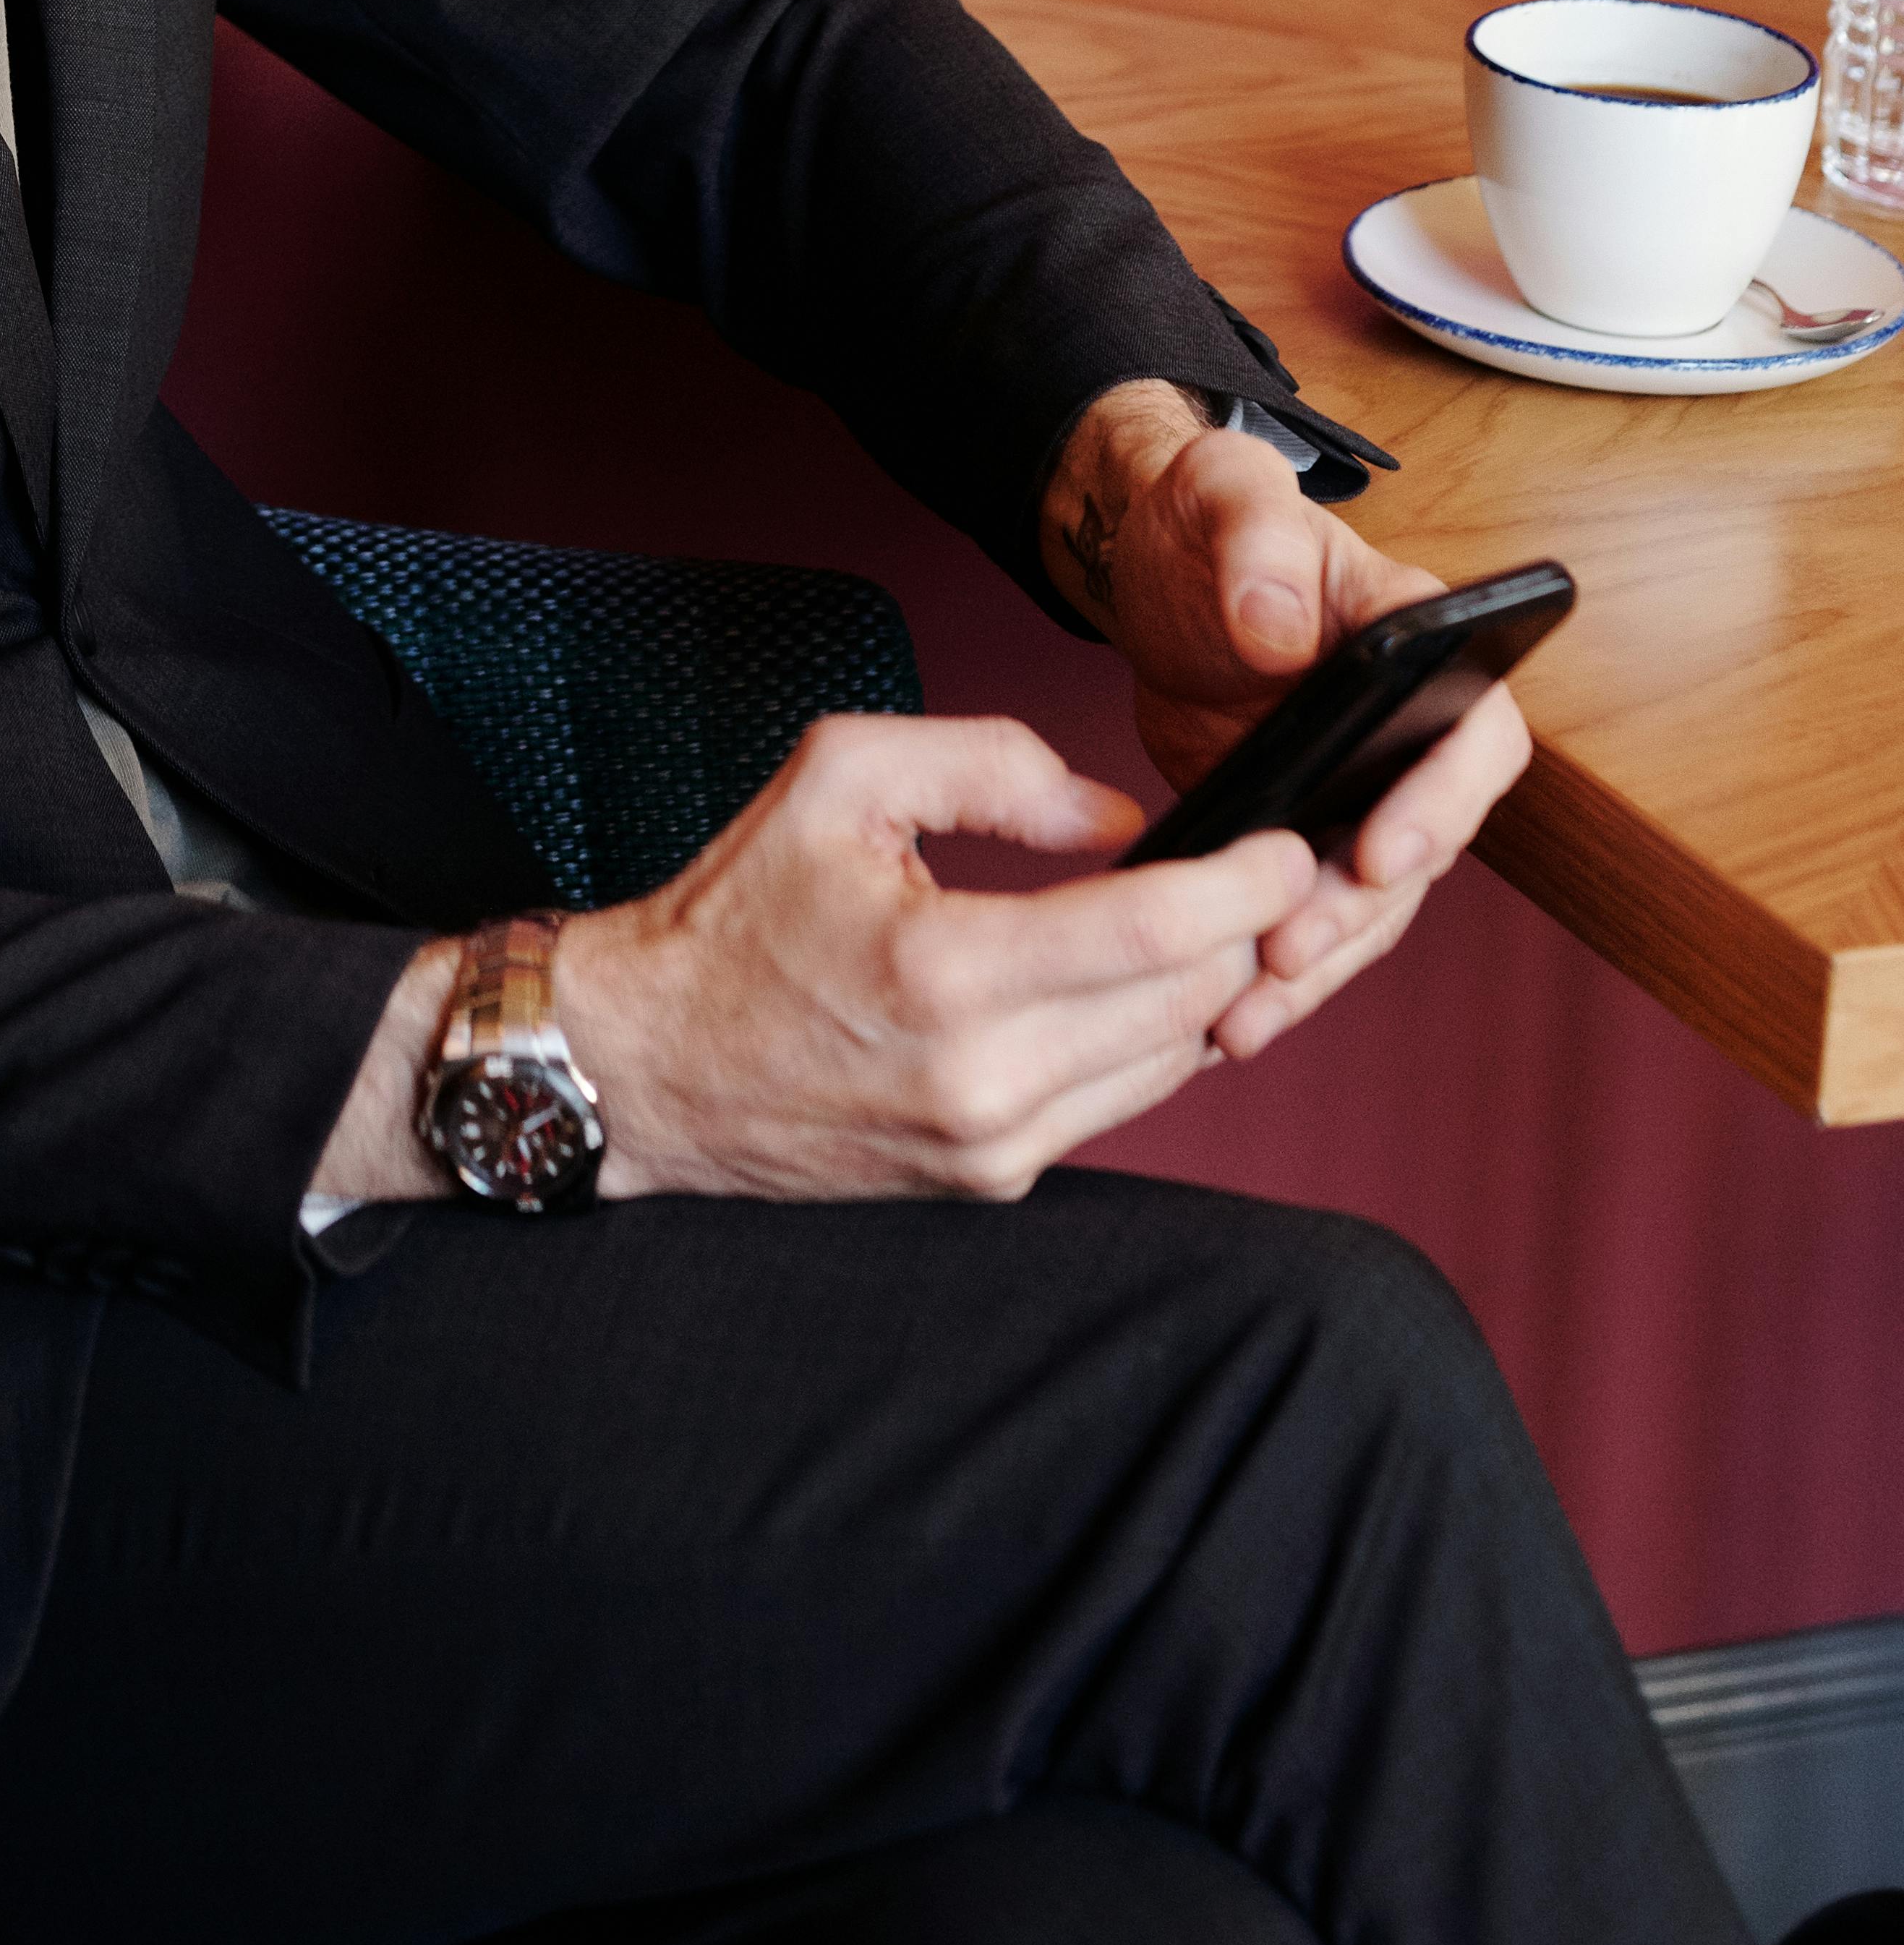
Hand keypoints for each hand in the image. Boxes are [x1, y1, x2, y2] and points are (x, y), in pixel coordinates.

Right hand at [307, 716, 1317, 1209]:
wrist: (653, 1064)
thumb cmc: (737, 909)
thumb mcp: (842, 775)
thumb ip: (992, 766)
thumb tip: (1119, 817)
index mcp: (945, 970)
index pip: (1153, 933)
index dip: (1246, 884)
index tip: (1290, 842)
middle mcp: (983, 1079)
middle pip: (1186, 1003)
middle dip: (1249, 931)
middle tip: (1278, 869)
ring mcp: (993, 1145)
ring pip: (1170, 1060)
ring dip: (1211, 988)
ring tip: (1223, 919)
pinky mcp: (992, 1178)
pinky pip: (1118, 1101)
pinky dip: (1150, 1035)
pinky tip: (1143, 980)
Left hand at [1038, 380, 1535, 1062]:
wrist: (1155, 575)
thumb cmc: (1208, 517)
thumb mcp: (1225, 491)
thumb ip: (1257, 535)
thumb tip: (1278, 629)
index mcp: (1422, 641)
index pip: (1479, 738)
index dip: (1445, 805)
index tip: (1377, 855)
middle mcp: (1414, 730)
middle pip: (1422, 848)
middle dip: (1359, 913)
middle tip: (1286, 955)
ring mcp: (1364, 790)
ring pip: (1370, 904)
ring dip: (1321, 964)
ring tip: (1244, 1014)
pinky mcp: (1306, 834)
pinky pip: (1313, 916)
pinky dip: (1280, 971)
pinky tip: (1226, 1014)